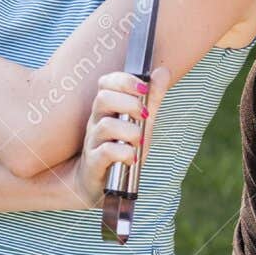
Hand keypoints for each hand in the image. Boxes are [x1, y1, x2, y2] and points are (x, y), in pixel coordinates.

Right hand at [75, 66, 169, 207]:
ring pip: (105, 125)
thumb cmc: (121, 148)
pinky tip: (132, 158)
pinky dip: (123, 153)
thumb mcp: (141, 122)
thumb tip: (162, 71)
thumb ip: (152, 98)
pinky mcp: (94, 163)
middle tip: (144, 115)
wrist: (103, 183)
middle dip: (129, 103)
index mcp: (107, 108)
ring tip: (140, 141)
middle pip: (103, 98)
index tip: (144, 87)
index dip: (124, 80)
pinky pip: (105, 152)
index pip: (106, 83)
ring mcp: (93, 142)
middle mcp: (97, 121)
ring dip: (129, 131)